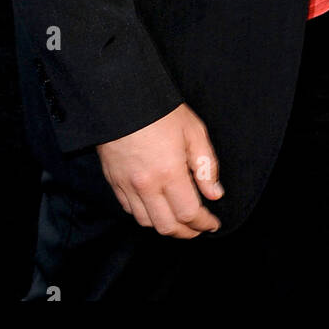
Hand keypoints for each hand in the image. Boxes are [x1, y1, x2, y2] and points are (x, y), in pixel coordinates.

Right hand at [96, 103, 222, 238]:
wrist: (120, 96)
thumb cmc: (159, 109)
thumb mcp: (193, 130)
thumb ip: (206, 165)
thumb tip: (214, 194)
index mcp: (169, 172)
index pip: (189, 214)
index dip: (204, 223)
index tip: (213, 223)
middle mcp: (146, 185)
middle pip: (167, 226)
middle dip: (187, 233)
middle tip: (198, 227)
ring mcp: (127, 185)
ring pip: (147, 222)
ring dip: (166, 226)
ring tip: (178, 220)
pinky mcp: (114, 181)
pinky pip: (129, 210)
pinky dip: (145, 215)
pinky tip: (155, 207)